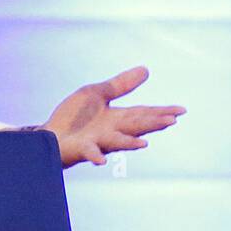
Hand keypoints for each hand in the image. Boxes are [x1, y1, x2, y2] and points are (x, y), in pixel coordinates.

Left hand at [41, 65, 184, 167]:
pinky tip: (101, 161)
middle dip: (151, 125)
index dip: (161, 112)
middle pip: (134, 127)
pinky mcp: (80, 148)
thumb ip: (120, 85)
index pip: (142, 114)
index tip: (181, 110)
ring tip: (143, 144)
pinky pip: (88, 153)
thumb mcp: (97, 94)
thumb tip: (145, 69)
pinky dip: (95, 156)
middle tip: (171, 121)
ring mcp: (96, 141)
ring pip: (115, 142)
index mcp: (116, 118)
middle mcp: (110, 131)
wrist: (49, 135)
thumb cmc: (73, 117)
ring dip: (128, 143)